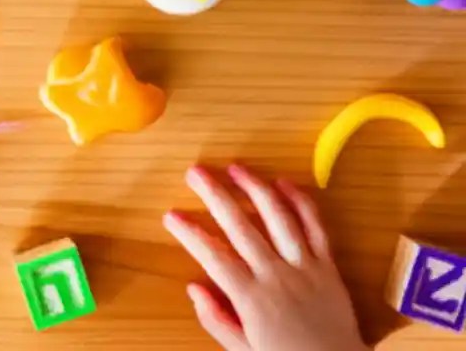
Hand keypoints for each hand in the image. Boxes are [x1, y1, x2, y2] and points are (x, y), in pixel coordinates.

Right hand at [163, 164, 367, 350]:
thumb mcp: (243, 350)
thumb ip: (216, 319)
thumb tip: (194, 287)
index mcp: (251, 299)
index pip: (213, 256)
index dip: (190, 232)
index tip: (171, 215)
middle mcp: (276, 276)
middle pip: (241, 227)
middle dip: (215, 195)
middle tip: (196, 172)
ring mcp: (305, 268)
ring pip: (278, 218)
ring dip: (255, 188)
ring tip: (235, 167)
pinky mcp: (329, 266)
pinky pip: (316, 228)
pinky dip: (301, 202)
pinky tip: (284, 183)